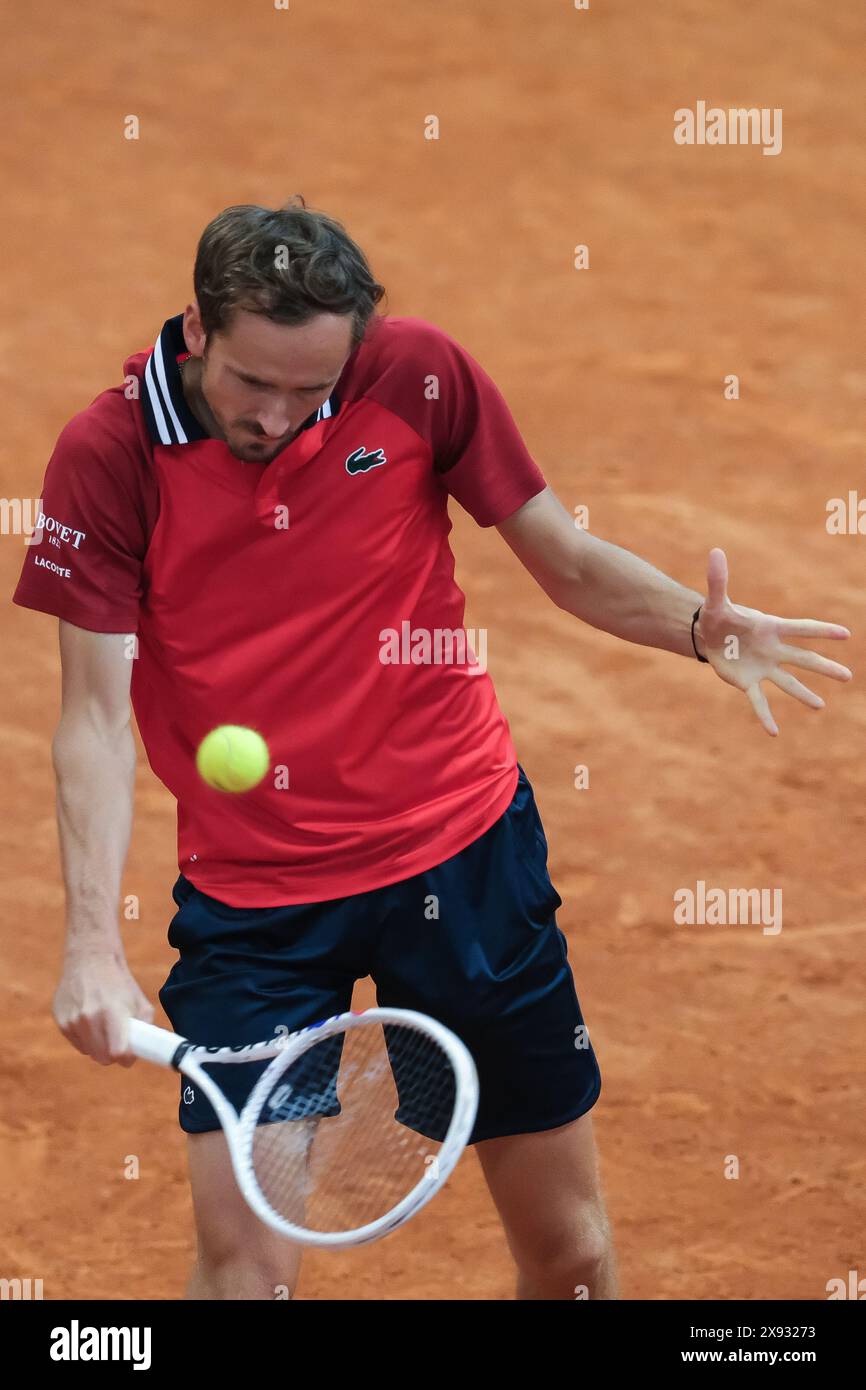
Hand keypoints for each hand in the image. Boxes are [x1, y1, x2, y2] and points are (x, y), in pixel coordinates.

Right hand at [53, 953, 153, 1065]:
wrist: (90, 959)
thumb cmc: (119, 982)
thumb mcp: (139, 1000)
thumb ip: (145, 1026)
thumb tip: (146, 1048)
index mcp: (112, 1011)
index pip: (118, 1052)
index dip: (127, 1058)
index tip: (130, 1054)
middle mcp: (89, 1017)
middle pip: (103, 1058)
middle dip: (114, 1054)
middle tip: (119, 1042)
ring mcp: (72, 1020)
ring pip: (90, 1053)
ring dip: (100, 1047)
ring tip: (105, 1027)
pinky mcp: (61, 1021)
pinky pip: (78, 1044)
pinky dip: (87, 1039)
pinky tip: (91, 1021)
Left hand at [694, 548, 851, 735]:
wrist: (707, 636)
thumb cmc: (718, 616)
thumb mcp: (716, 600)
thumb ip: (718, 580)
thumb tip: (715, 551)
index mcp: (770, 628)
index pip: (800, 629)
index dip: (822, 631)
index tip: (845, 634)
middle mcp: (772, 650)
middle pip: (803, 659)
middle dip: (824, 667)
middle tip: (848, 676)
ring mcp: (763, 668)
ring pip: (788, 683)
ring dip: (804, 694)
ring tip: (820, 706)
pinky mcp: (748, 683)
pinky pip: (759, 701)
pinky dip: (765, 716)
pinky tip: (774, 732)